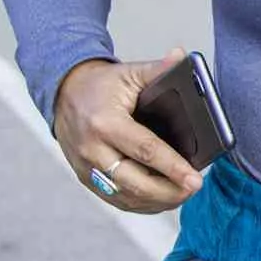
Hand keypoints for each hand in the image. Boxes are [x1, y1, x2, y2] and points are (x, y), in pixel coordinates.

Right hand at [52, 50, 205, 213]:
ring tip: (183, 194)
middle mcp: (92, 149)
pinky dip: (140, 204)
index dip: (173, 167)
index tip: (196, 178)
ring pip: (125, 196)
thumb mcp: (129, 72)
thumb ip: (158, 68)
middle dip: (168, 190)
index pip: (145, 150)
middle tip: (195, 188)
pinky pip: (115, 199)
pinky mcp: (85, 178)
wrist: (64, 93)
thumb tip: (183, 56)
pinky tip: (162, 200)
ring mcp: (85, 168)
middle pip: (135, 182)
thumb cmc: (102, 85)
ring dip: (157, 201)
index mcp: (105, 123)